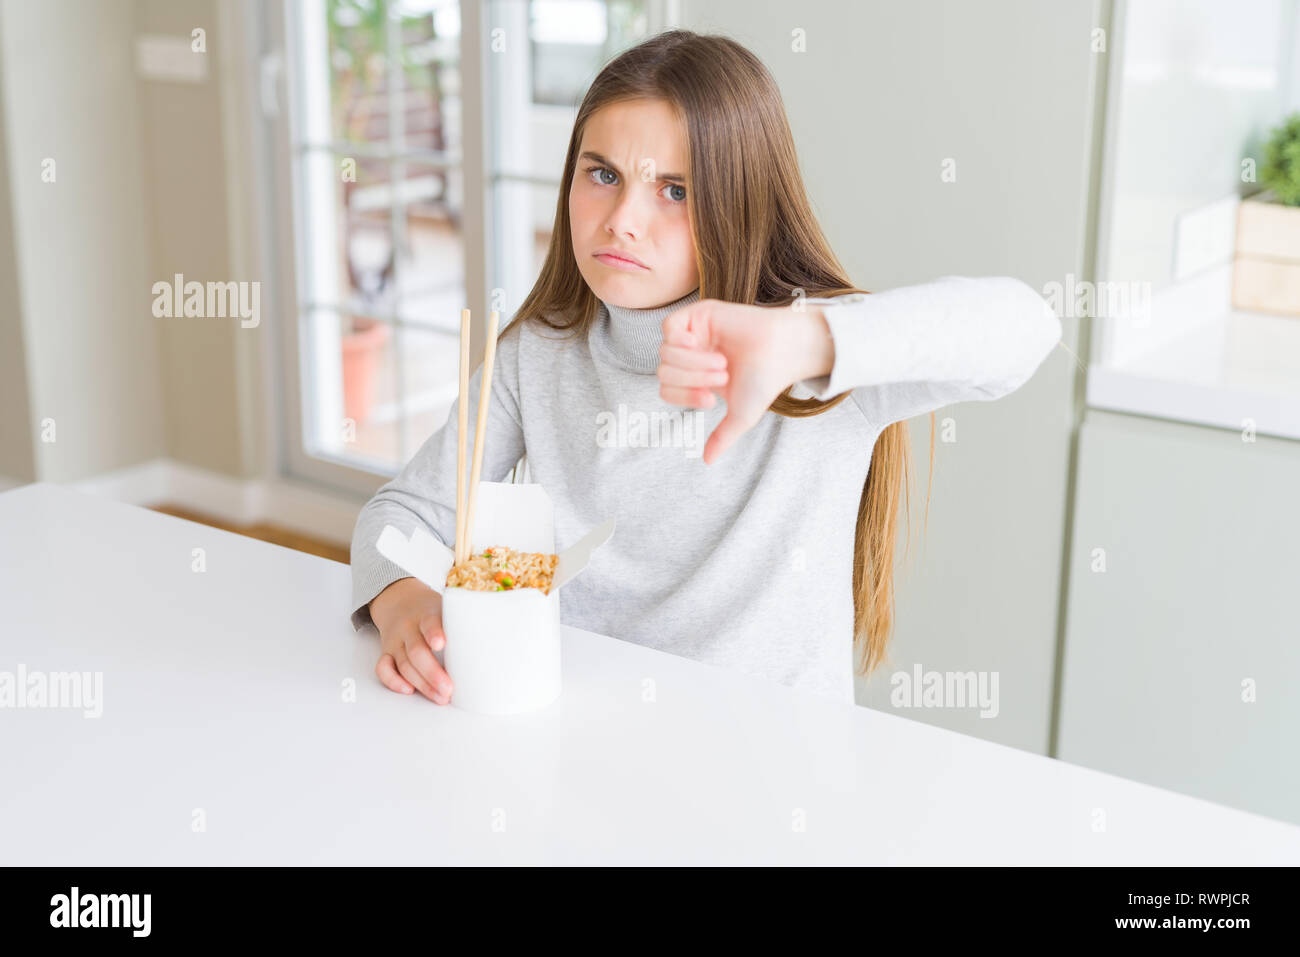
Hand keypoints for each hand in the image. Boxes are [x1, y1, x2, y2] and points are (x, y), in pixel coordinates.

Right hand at [368, 577, 453, 704]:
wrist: (400, 600)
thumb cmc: (431, 610)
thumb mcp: (447, 607)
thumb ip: (463, 620)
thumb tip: (499, 637)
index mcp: (426, 614)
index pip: (429, 622)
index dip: (434, 632)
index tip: (441, 643)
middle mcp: (408, 628)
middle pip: (417, 652)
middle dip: (432, 673)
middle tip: (448, 689)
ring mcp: (396, 642)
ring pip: (404, 665)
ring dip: (422, 684)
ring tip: (440, 697)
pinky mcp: (387, 652)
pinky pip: (383, 668)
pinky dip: (393, 681)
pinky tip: (408, 690)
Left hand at [658, 299, 834, 464]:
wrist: (782, 352)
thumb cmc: (765, 380)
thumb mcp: (741, 415)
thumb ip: (722, 437)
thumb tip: (707, 462)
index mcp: (696, 375)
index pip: (666, 389)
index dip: (683, 398)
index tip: (712, 400)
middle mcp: (692, 353)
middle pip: (663, 372)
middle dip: (691, 380)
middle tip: (722, 378)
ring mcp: (694, 332)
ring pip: (666, 352)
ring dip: (694, 364)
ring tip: (722, 364)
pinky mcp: (699, 313)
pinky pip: (669, 328)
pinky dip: (681, 342)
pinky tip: (701, 345)